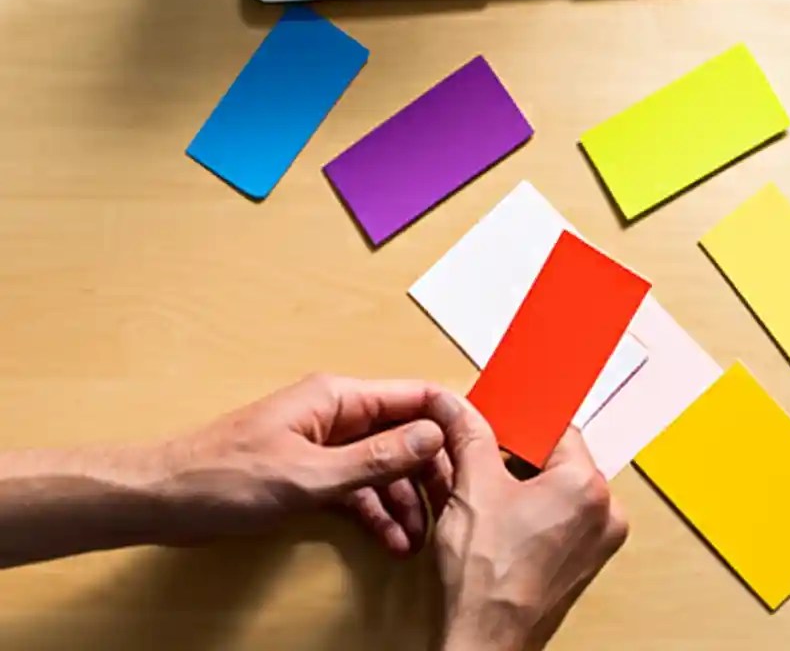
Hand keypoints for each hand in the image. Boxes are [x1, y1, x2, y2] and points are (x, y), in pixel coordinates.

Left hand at [158, 374, 449, 554]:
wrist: (165, 500)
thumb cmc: (223, 477)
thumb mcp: (311, 474)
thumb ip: (377, 458)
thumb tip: (432, 436)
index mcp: (338, 397)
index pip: (415, 395)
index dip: (451, 421)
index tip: (478, 451)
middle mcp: (337, 414)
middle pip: (407, 435)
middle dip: (433, 471)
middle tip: (455, 506)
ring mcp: (326, 444)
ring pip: (386, 467)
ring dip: (406, 501)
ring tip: (422, 537)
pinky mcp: (312, 473)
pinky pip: (360, 489)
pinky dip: (377, 513)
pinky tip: (392, 540)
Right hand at [423, 394, 629, 650]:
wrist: (486, 642)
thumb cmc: (486, 582)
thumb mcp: (471, 489)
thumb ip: (469, 436)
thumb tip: (459, 409)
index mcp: (587, 486)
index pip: (555, 427)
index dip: (515, 422)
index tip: (491, 422)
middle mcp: (606, 512)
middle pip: (557, 459)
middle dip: (514, 456)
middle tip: (479, 458)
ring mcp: (598, 541)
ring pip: (556, 490)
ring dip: (519, 484)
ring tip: (483, 494)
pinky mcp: (583, 561)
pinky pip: (558, 519)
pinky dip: (530, 512)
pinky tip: (496, 520)